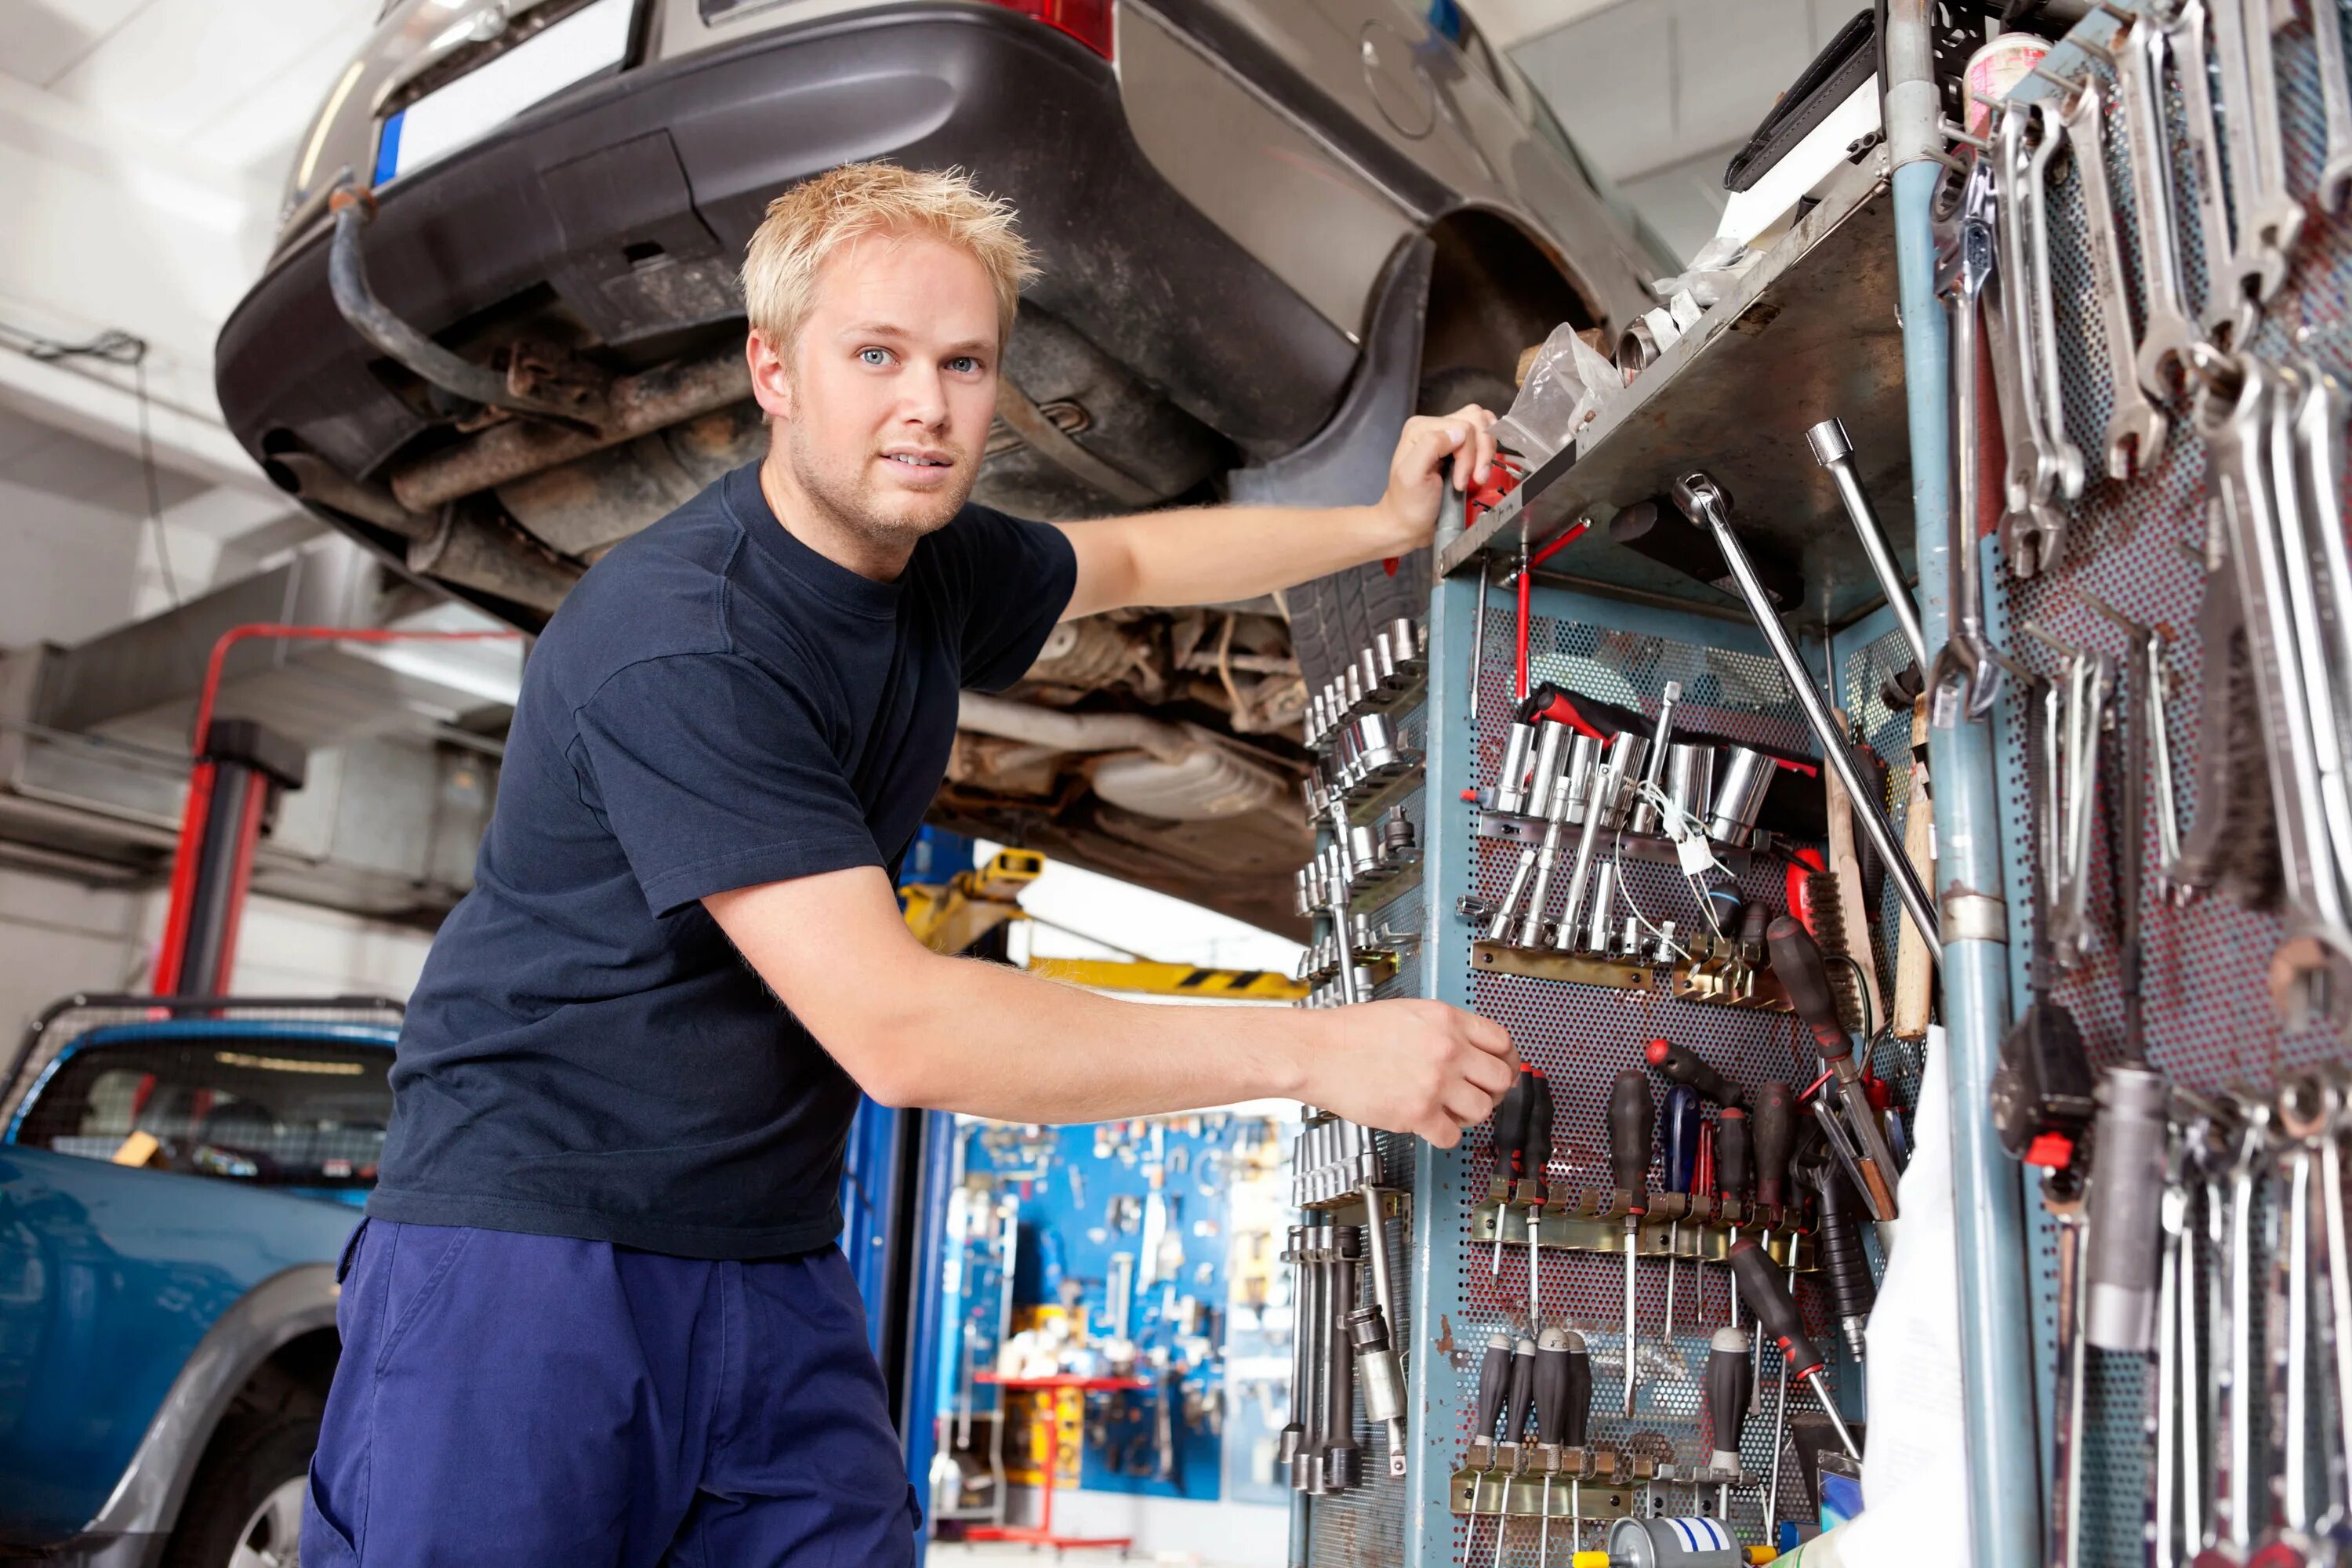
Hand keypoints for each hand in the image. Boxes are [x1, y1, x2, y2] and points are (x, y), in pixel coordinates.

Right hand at [1308, 998, 1516, 1147]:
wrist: (1318, 1051)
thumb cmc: (1351, 1032)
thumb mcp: (1409, 1012)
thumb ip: (1444, 1029)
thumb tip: (1470, 1049)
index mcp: (1447, 1020)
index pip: (1503, 1042)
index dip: (1507, 1060)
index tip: (1502, 1070)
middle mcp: (1447, 1050)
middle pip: (1501, 1079)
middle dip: (1492, 1090)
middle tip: (1478, 1094)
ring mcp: (1435, 1083)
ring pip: (1482, 1110)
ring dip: (1469, 1114)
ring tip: (1449, 1110)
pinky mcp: (1418, 1113)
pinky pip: (1452, 1136)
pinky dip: (1444, 1135)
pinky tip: (1430, 1124)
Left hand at [1372, 403, 1499, 550]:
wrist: (1410, 524)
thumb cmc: (1410, 504)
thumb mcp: (1412, 475)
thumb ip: (1431, 445)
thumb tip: (1461, 431)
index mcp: (1421, 427)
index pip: (1463, 426)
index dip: (1468, 456)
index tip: (1460, 484)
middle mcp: (1435, 425)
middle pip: (1476, 421)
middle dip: (1481, 453)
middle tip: (1474, 480)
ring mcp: (1449, 435)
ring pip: (1484, 425)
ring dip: (1486, 454)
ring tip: (1478, 479)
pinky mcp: (1461, 447)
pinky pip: (1484, 436)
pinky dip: (1488, 451)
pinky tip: (1482, 468)